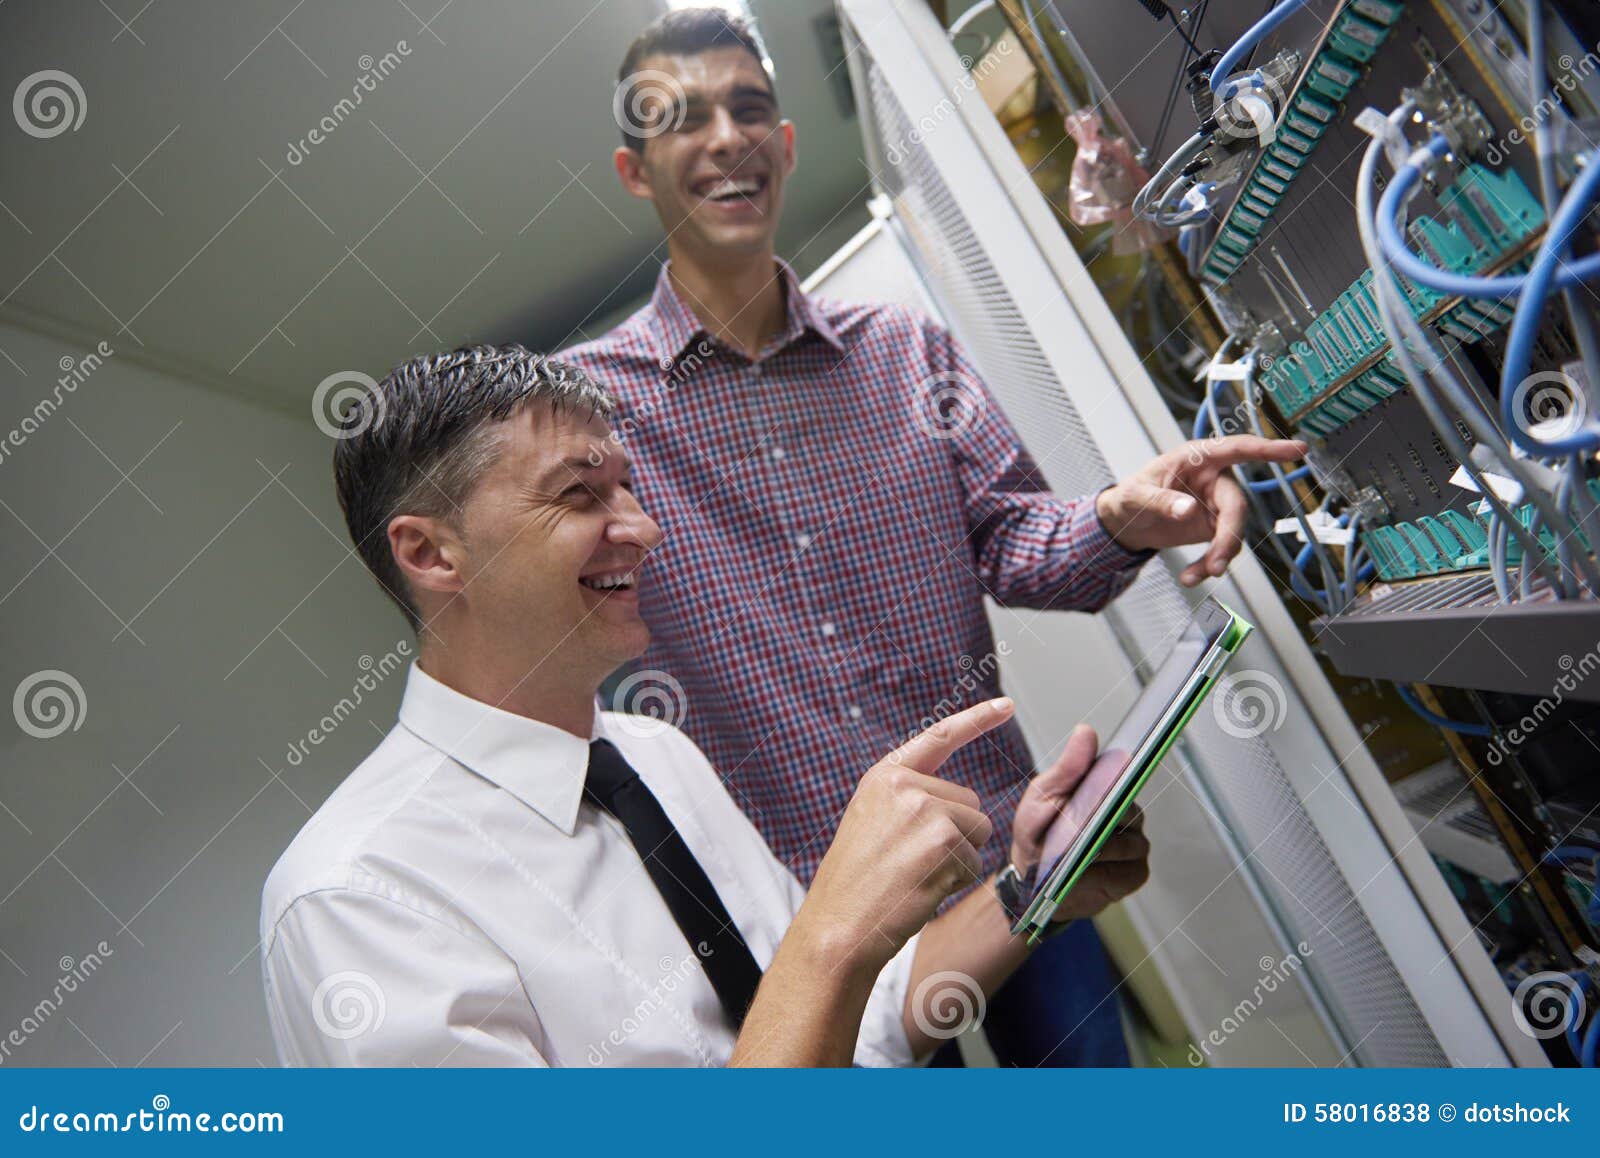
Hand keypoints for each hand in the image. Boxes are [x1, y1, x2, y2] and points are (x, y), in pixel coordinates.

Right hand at [794, 699, 1012, 977]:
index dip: (977, 720)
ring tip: (913, 876)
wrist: (837, 927)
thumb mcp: (872, 823)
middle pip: (970, 804)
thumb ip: (909, 801)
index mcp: (884, 776)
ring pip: (978, 832)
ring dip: (957, 860)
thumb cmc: (855, 885)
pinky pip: (974, 862)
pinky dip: (955, 882)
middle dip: (955, 837)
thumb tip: (963, 805)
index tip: (1007, 706)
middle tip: (910, 864)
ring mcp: (925, 810)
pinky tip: (919, 890)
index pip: (940, 738)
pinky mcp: (944, 841)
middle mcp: (906, 785)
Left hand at [1009, 724, 1150, 923]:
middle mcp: (1127, 813)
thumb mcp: (1044, 795)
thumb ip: (1067, 767)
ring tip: (1070, 854)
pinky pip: (1125, 872)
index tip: (1116, 771)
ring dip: (1096, 850)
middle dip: (1099, 819)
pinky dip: (1100, 875)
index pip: (1125, 774)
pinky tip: (1081, 874)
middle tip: (1075, 826)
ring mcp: (1134, 843)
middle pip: (1126, 810)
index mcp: (1107, 788)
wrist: (1033, 879)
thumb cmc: (1039, 832)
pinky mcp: (1134, 873)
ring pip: (1127, 843)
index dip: (1123, 772)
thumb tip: (1086, 731)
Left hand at [1095, 434, 1307, 586]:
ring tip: (1196, 575)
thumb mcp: (1135, 496)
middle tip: (1216, 564)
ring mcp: (1217, 504)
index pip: (1237, 449)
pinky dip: (1210, 564)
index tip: (1297, 450)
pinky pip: (1224, 546)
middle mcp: (1213, 479)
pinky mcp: (1215, 526)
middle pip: (1236, 505)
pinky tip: (1192, 575)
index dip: (1268, 449)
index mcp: (1197, 457)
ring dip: (1220, 556)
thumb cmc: (1131, 496)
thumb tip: (1189, 509)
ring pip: (1234, 531)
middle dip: (1229, 536)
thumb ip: (1160, 501)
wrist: (1126, 522)